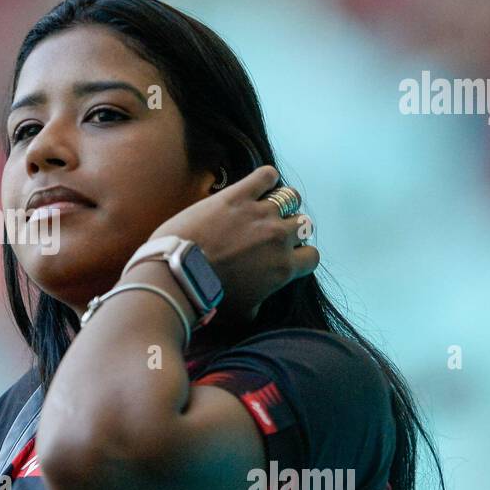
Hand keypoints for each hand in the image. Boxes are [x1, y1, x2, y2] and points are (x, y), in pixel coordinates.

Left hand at [145, 165, 317, 324]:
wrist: (178, 274)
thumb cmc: (208, 298)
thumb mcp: (243, 313)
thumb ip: (261, 302)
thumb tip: (261, 300)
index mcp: (284, 267)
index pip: (311, 256)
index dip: (300, 255)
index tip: (285, 255)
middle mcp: (279, 237)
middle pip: (302, 225)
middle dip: (290, 229)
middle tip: (269, 233)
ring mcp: (261, 213)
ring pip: (290, 197)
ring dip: (281, 202)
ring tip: (266, 207)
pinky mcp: (239, 195)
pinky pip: (266, 175)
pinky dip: (266, 178)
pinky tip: (260, 184)